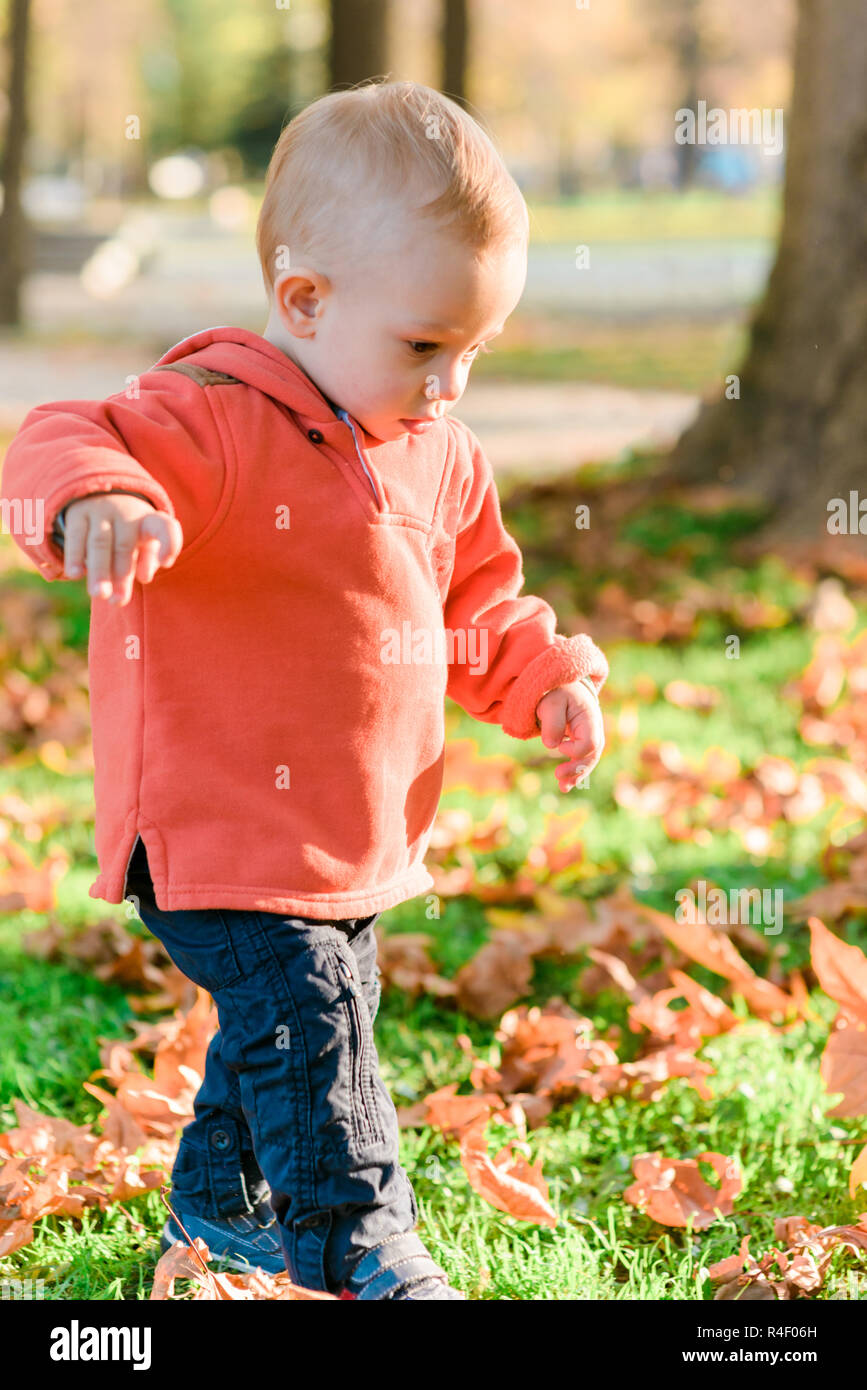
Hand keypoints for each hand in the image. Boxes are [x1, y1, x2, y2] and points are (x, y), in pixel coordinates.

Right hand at [63, 492, 182, 605]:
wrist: (101, 497)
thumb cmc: (130, 532)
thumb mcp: (145, 543)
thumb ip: (148, 561)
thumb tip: (145, 576)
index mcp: (149, 521)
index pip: (165, 528)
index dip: (169, 544)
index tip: (166, 563)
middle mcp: (126, 513)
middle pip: (125, 546)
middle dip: (121, 575)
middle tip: (118, 602)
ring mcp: (101, 511)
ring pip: (99, 542)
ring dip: (99, 570)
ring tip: (99, 594)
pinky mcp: (78, 514)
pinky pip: (76, 536)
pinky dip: (75, 556)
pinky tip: (75, 574)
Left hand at [535, 681, 604, 791]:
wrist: (561, 686)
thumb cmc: (556, 692)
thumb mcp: (551, 702)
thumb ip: (552, 723)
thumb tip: (551, 746)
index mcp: (590, 718)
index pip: (590, 743)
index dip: (575, 750)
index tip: (558, 746)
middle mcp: (594, 729)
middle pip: (592, 755)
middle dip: (577, 768)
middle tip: (558, 775)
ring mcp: (590, 736)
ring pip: (588, 760)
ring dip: (576, 775)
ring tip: (563, 787)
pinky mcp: (581, 742)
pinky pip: (581, 760)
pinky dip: (574, 772)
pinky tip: (564, 786)